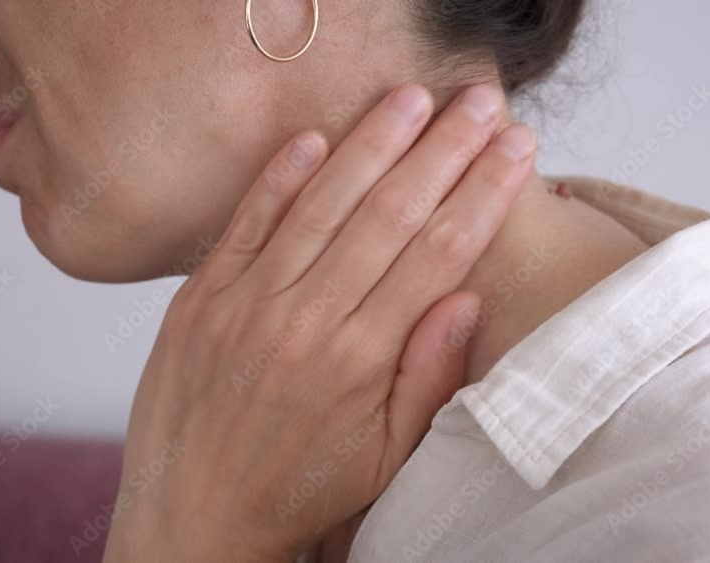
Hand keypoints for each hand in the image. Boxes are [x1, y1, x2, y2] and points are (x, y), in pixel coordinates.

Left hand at [103, 83, 534, 562]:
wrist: (195, 521)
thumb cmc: (297, 492)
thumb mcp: (385, 456)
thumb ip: (427, 375)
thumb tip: (466, 296)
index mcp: (358, 360)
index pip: (436, 255)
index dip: (482, 195)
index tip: (514, 151)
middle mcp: (303, 321)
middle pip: (389, 215)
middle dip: (443, 151)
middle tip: (481, 102)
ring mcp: (245, 304)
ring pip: (321, 205)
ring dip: (372, 145)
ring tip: (413, 99)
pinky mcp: (199, 299)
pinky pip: (244, 223)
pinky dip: (278, 178)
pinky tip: (314, 137)